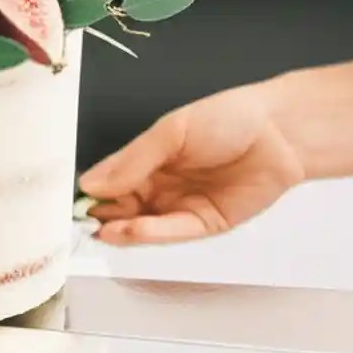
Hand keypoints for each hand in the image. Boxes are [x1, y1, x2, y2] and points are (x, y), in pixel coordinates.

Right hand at [78, 86, 305, 245]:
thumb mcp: (171, 132)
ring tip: (100, 229)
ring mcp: (182, 207)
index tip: (71, 200)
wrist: (281, 132)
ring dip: (120, 229)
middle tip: (79, 221)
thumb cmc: (231, 118)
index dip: (92, 191)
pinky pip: (171, 233)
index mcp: (151, 159)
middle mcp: (163, 185)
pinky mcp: (204, 225)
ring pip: (143, 224)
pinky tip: (127, 231)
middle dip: (102, 215)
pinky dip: (147, 234)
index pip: (113, 180)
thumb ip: (132, 160)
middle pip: (123, 206)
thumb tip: (91, 183)